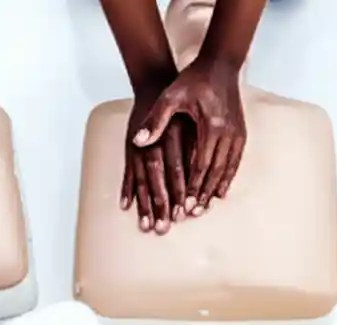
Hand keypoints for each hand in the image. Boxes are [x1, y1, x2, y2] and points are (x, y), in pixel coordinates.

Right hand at [122, 86, 192, 233]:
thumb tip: (211, 175)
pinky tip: (124, 206)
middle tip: (161, 229)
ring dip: (143, 204)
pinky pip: (127, 172)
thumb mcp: (193, 120)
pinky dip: (126, 189)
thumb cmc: (181, 103)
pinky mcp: (131, 148)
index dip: (177, 192)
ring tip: (145, 226)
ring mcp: (137, 148)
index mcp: (170, 137)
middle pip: (155, 181)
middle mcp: (151, 144)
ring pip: (140, 180)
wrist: (157, 82)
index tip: (180, 215)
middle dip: (159, 206)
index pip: (174, 171)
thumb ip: (196, 145)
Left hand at [132, 57, 245, 214]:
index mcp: (211, 126)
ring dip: (216, 189)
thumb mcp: (170, 96)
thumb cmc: (193, 80)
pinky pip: (235, 161)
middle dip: (204, 194)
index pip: (201, 163)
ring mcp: (237, 133)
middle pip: (216, 171)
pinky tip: (221, 191)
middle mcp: (228, 132)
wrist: (220, 65)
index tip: (185, 204)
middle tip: (194, 213)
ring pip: (227, 168)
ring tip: (207, 207)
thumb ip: (155, 120)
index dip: (193, 186)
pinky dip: (228, 177)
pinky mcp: (241, 132)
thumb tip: (139, 142)